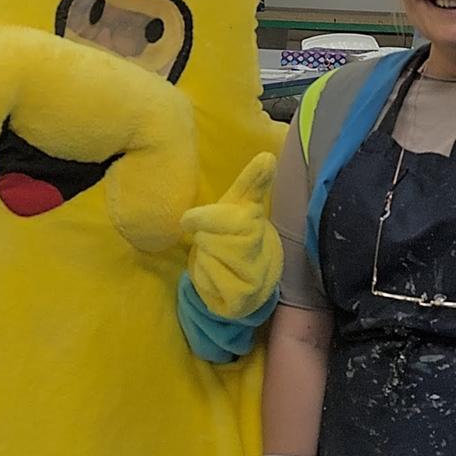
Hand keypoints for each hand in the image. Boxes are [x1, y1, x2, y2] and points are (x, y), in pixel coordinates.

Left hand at [182, 154, 282, 320]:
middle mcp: (260, 250)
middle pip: (214, 240)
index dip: (204, 219)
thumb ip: (251, 181)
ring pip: (211, 261)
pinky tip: (217, 276)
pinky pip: (211, 284)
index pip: (231, 220)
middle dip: (204, 240)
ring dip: (204, 259)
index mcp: (255, 223)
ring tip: (217, 257)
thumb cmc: (235, 233)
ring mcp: (254, 277)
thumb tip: (268, 155)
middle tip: (211, 241)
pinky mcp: (241, 299)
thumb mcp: (237, 204)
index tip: (187, 220)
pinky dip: (205, 279)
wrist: (250, 277)